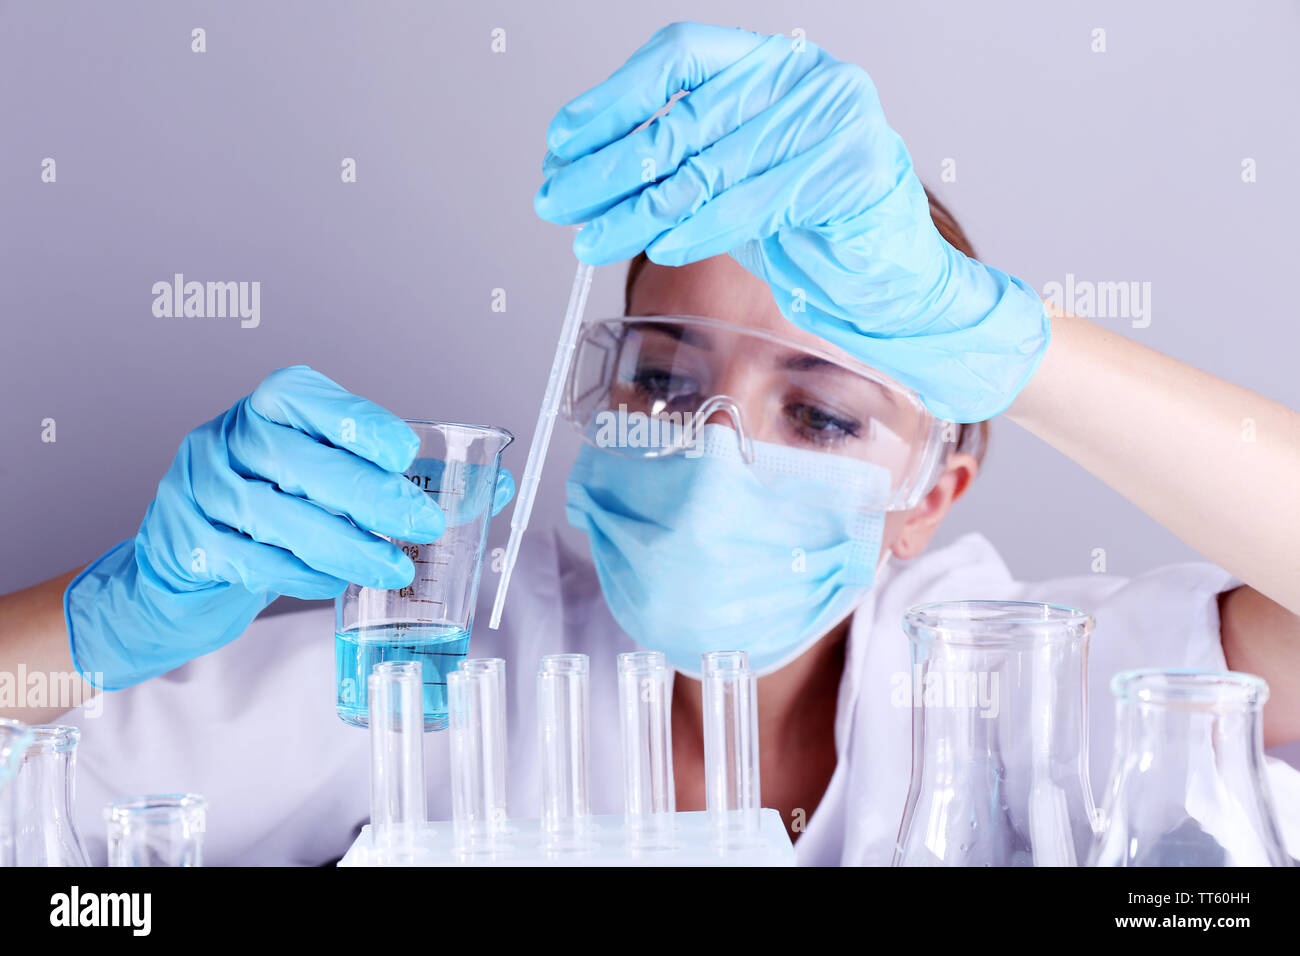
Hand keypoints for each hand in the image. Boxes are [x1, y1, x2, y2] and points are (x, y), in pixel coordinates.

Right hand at [64, 366, 514, 689]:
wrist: (184, 560)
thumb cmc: (278, 505)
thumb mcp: (330, 477)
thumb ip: (400, 478)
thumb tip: (494, 489)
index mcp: (272, 406)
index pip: (309, 400)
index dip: (357, 423)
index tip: (405, 452)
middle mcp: (229, 437)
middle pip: (299, 462)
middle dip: (370, 496)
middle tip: (425, 524)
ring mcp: (202, 490)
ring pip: (278, 518)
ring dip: (345, 547)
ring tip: (395, 568)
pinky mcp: (189, 544)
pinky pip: (255, 561)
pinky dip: (303, 576)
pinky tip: (336, 585)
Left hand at [535, 21, 1048, 422]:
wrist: (890, 277)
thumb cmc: (808, 223)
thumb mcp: (730, 177)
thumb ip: (674, 158)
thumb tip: (578, 164)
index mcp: (774, 62)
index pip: (679, 56)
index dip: (613, 98)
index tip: (562, 141)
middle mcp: (807, 79)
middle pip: (684, 117)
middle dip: (608, 167)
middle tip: (558, 199)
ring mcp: (837, 121)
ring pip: (709, 167)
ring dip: (637, 211)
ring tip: (590, 237)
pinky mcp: (853, 174)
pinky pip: (753, 205)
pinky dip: (697, 230)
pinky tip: (658, 246)